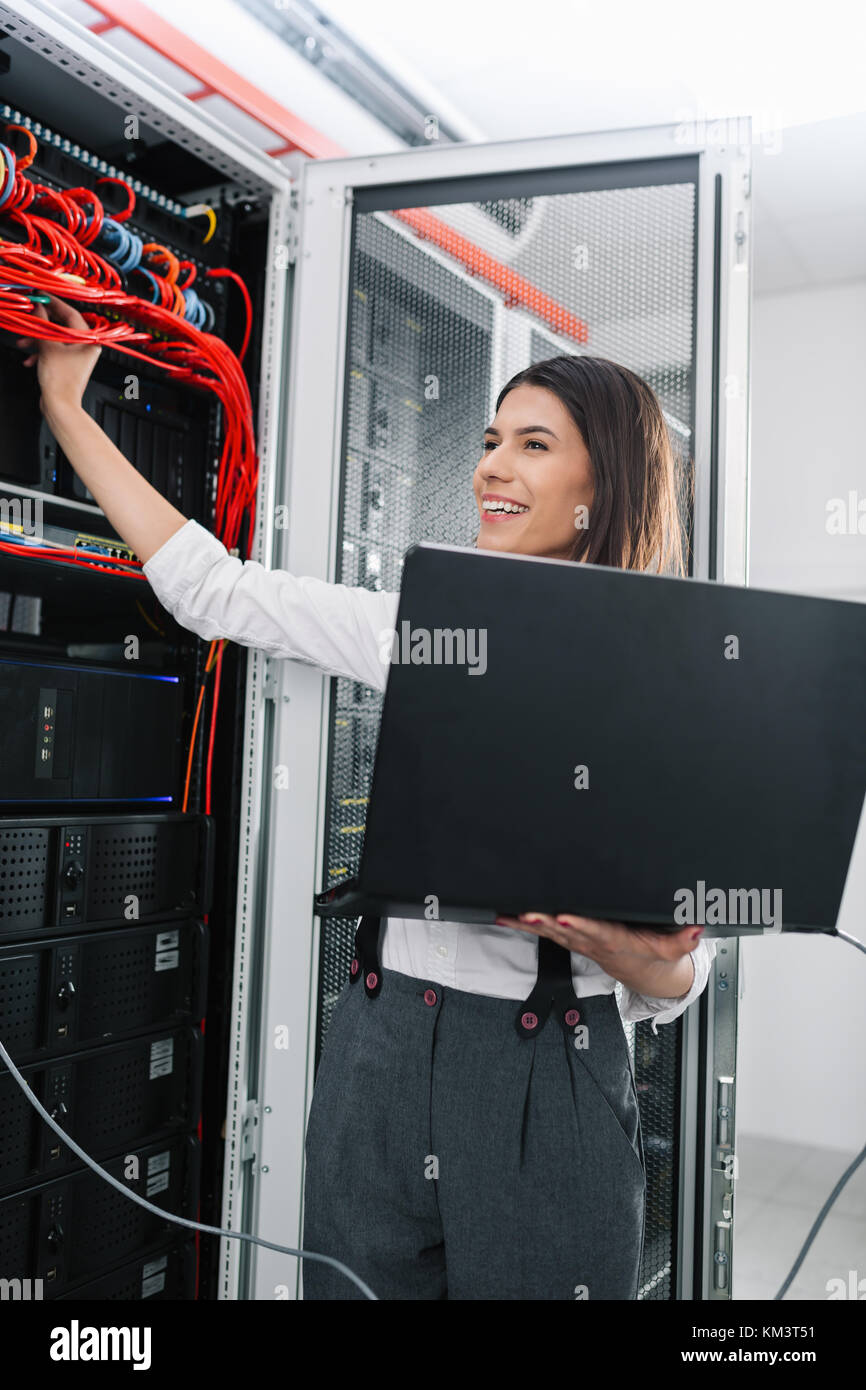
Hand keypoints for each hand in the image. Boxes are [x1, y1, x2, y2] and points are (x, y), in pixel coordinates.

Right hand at [14, 294, 100, 417]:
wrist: (60, 405)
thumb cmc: (60, 381)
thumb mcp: (48, 346)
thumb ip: (42, 324)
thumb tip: (38, 308)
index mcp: (87, 340)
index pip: (70, 313)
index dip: (53, 303)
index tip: (41, 296)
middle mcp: (85, 347)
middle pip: (60, 325)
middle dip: (41, 322)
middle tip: (30, 315)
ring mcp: (76, 356)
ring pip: (54, 338)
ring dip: (37, 339)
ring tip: (24, 342)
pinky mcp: (67, 365)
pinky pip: (53, 351)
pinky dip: (40, 352)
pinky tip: (29, 359)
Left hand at [494, 911, 703, 998]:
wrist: (643, 974)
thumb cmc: (654, 955)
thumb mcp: (673, 949)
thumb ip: (683, 940)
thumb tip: (697, 928)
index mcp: (615, 941)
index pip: (597, 932)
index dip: (582, 925)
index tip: (566, 917)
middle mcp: (592, 942)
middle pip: (567, 932)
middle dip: (546, 922)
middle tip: (528, 913)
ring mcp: (579, 942)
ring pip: (551, 931)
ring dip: (529, 923)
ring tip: (511, 914)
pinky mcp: (570, 939)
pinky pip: (544, 932)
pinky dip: (523, 924)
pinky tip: (506, 916)